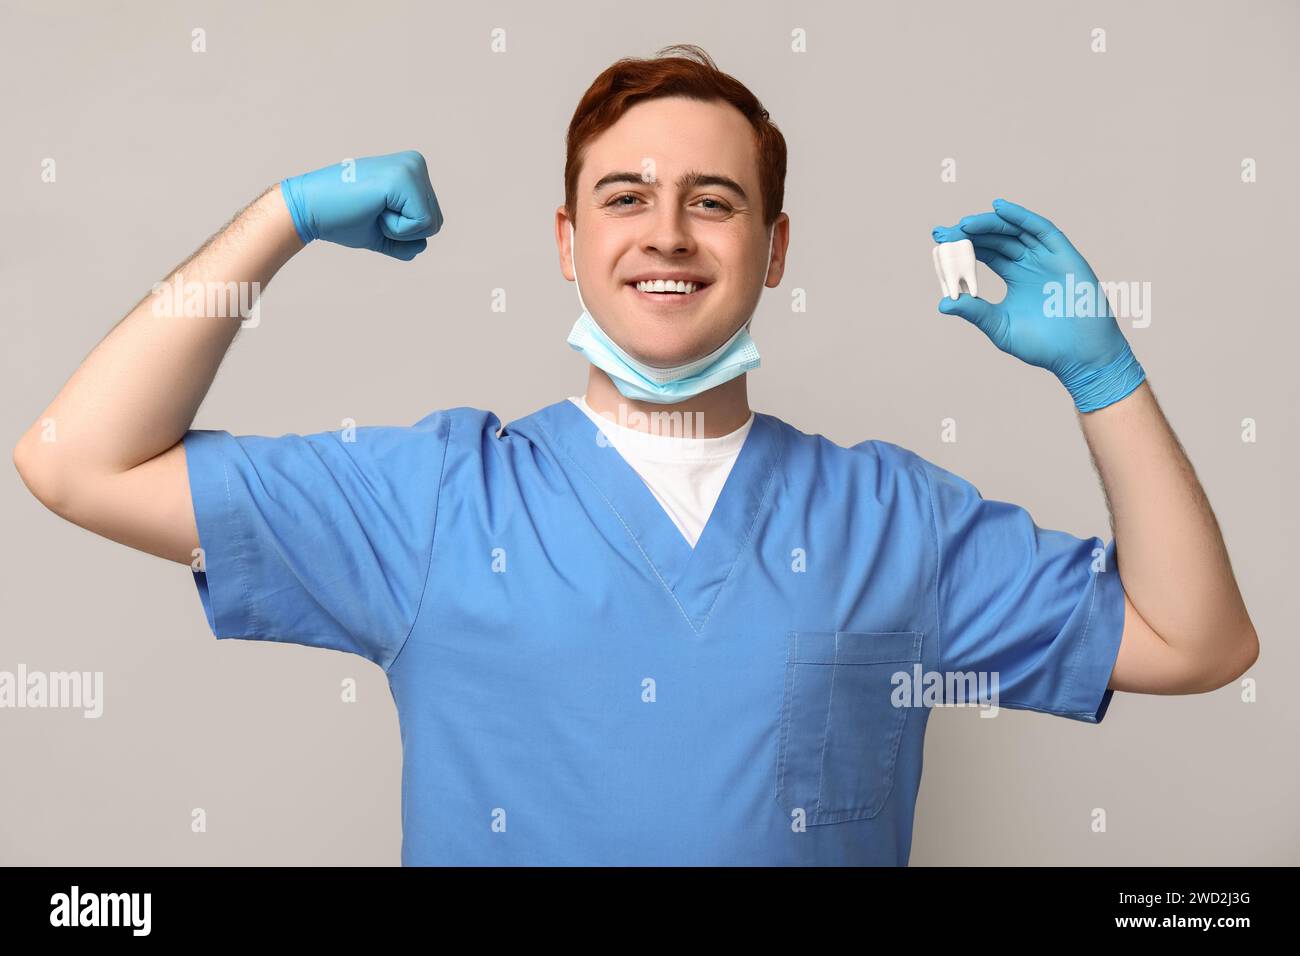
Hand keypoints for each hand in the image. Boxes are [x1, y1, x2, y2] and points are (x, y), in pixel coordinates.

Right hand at [280, 150, 442, 259]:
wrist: (309, 209)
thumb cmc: (342, 219)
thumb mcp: (383, 232)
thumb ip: (407, 239)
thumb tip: (422, 245)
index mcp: (413, 170)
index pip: (431, 221)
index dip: (403, 232)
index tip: (374, 214)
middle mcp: (416, 163)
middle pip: (435, 223)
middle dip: (403, 232)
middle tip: (372, 212)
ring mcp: (410, 168)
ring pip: (431, 224)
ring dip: (399, 230)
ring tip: (372, 209)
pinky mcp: (403, 179)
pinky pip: (421, 224)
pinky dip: (397, 229)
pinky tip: (374, 209)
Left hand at [931, 199, 1144, 411]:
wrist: (1080, 356)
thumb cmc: (1043, 346)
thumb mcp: (1000, 327)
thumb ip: (975, 312)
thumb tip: (942, 303)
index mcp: (1015, 277)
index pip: (985, 254)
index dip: (964, 246)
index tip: (939, 241)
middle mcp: (1030, 263)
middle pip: (997, 239)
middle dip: (971, 233)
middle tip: (944, 233)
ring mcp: (1047, 258)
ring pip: (1015, 231)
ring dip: (990, 224)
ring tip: (964, 224)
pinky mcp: (1064, 256)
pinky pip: (1041, 230)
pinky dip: (1021, 217)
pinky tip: (999, 208)